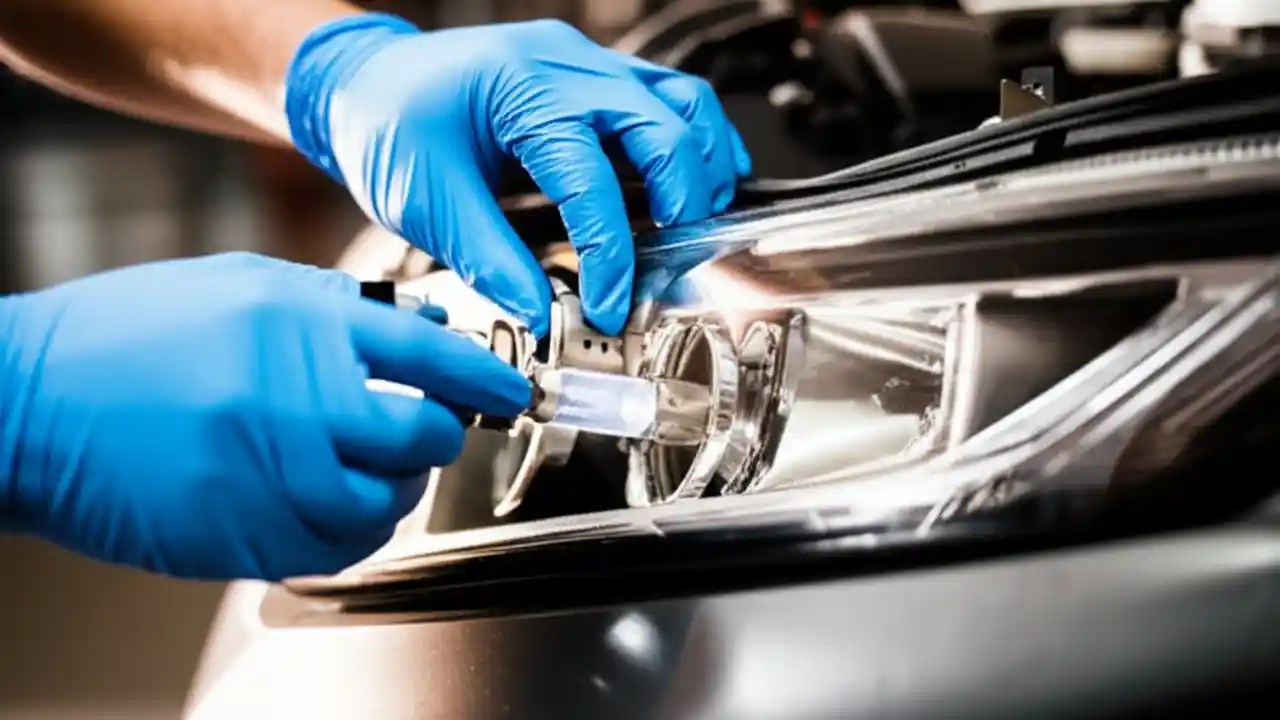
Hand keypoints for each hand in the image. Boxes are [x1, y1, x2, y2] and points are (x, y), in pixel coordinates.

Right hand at [0, 252, 529, 579]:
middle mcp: (296, 405)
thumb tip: (421, 326)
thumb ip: (338, 306)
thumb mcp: (239, 286)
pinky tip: (333, 500)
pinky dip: (355, 528)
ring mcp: (271, 480)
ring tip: (371, 464)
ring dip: (397, 487)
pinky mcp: (246, 539)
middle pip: (422, 438)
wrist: (26, 407)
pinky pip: (338, 549)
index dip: (486, 376)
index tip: (510, 388)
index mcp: (299, 329)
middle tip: (428, 425)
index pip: (431, 357)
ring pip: (388, 505)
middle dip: (439, 433)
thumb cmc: (129, 336)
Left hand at [285, 15, 751, 336]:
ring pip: (682, 101)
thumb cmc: (386, 127)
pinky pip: (670, 96)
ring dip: (701, 166)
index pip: (589, 178)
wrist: (365, 81)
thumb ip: (489, 259)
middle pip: (661, 126)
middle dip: (681, 202)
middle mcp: (564, 64)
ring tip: (696, 226)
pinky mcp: (595, 75)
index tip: (608, 308)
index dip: (609, 253)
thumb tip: (541, 315)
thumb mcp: (425, 201)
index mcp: (518, 89)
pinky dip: (696, 140)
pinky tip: (700, 184)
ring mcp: (586, 63)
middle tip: (673, 266)